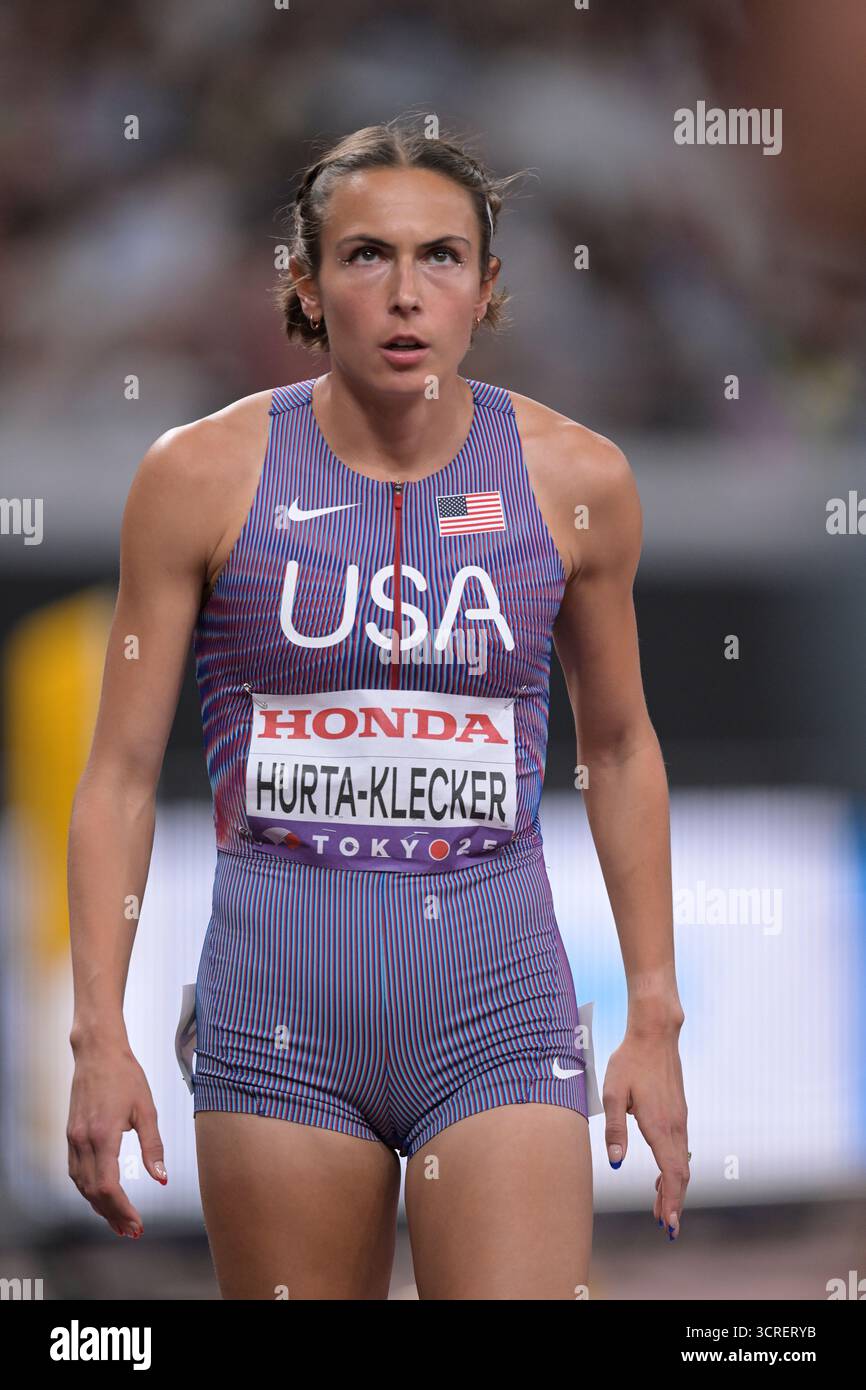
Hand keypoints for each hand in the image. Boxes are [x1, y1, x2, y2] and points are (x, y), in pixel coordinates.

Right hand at [67, 1041, 166, 1237]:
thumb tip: (161, 1178)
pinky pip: (76, 1171)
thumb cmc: (125, 1076)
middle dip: (112, 1214)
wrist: (97, 1052)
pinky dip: (88, 1189)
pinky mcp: (70, 1134)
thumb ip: (153, 1146)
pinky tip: (102, 1195)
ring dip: (98, 1206)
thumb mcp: (147, 1109)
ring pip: (81, 1185)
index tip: (137, 1223)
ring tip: (118, 1220)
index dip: (122, 1209)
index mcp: (103, 1136)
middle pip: (93, 1192)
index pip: (108, 1187)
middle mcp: (83, 1141)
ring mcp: (73, 1138)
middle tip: (131, 1230)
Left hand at [602, 1028, 688, 1238]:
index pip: (672, 1174)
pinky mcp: (678, 1112)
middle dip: (674, 1201)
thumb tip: (617, 1163)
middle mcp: (675, 1126)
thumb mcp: (613, 1094)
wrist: (655, 1035)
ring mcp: (680, 1118)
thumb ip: (615, 1129)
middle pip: (680, 1174)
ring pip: (681, 1162)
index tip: (669, 1225)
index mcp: (660, 1126)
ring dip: (673, 1186)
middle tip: (665, 1226)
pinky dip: (674, 1168)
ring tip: (661, 1207)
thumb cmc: (630, 1062)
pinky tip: (664, 1174)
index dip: (672, 1201)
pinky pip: (679, 1148)